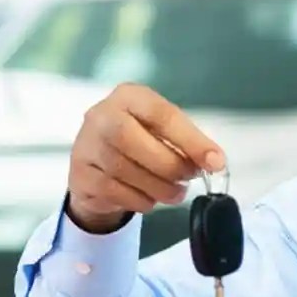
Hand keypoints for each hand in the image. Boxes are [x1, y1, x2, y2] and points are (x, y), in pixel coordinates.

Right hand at [67, 83, 225, 232]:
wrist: (95, 164)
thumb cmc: (137, 141)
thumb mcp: (160, 131)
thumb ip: (185, 143)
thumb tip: (213, 162)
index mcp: (129, 96)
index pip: (163, 115)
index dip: (192, 141)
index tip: (216, 162)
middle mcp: (102, 116)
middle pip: (138, 142)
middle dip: (171, 166)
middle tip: (189, 178)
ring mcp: (87, 146)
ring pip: (127, 172)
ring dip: (160, 188)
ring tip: (174, 192)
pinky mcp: (81, 175)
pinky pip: (117, 193)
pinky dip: (141, 200)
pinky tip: (149, 197)